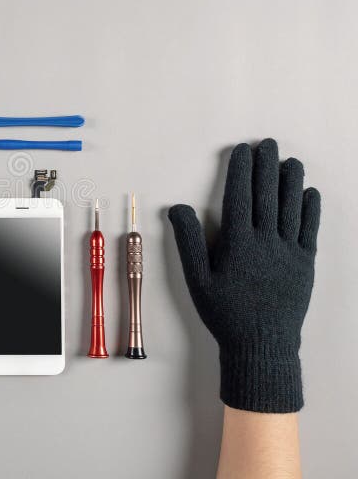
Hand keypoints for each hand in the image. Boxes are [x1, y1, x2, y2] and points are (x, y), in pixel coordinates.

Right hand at [168, 138, 319, 412]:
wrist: (261, 344)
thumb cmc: (225, 313)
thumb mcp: (197, 279)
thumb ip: (188, 241)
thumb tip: (178, 208)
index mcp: (237, 242)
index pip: (238, 196)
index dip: (240, 171)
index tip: (242, 151)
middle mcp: (265, 241)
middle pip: (266, 196)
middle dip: (266, 166)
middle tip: (268, 144)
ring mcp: (288, 252)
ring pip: (291, 208)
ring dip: (292, 182)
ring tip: (291, 160)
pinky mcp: (305, 264)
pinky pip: (309, 231)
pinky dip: (311, 210)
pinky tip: (311, 194)